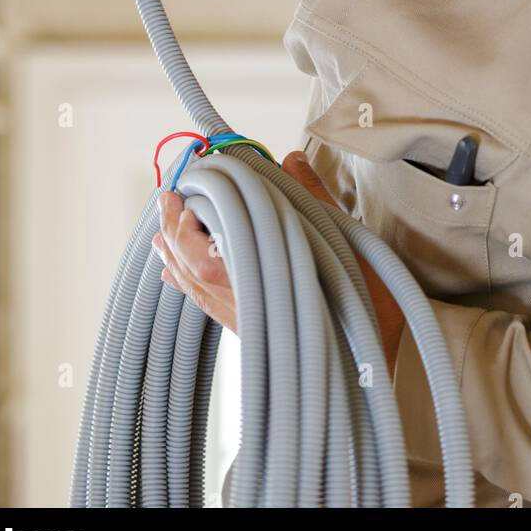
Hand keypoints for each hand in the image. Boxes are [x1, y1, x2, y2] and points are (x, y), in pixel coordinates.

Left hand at [152, 151, 405, 375]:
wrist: (369, 369)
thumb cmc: (366, 312)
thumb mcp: (348, 244)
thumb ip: (314, 198)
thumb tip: (291, 160)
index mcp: (266, 282)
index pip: (209, 252)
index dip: (190, 223)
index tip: (185, 192)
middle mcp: (246, 304)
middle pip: (194, 267)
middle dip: (176, 232)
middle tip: (168, 200)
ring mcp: (242, 320)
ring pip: (194, 286)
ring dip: (175, 255)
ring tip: (161, 230)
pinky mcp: (245, 332)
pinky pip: (202, 306)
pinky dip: (184, 283)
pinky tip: (173, 273)